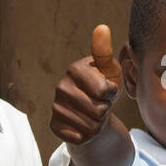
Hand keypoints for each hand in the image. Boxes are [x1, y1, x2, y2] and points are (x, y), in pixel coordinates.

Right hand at [51, 24, 121, 144]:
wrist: (93, 112)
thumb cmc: (104, 87)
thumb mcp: (109, 70)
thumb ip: (105, 52)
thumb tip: (102, 27)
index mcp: (75, 69)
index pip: (104, 91)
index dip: (111, 94)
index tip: (107, 90)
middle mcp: (61, 86)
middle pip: (98, 111)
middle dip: (105, 111)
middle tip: (100, 104)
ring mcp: (56, 106)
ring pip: (91, 127)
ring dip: (98, 124)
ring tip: (94, 115)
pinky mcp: (54, 125)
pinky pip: (79, 138)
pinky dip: (87, 136)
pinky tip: (84, 126)